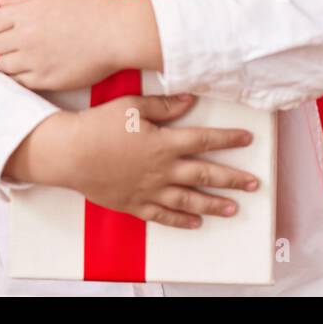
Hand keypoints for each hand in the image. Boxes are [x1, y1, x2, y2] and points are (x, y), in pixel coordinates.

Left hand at [0, 0, 161, 91]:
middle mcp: (25, 37)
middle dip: (6, 42)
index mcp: (26, 13)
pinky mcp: (46, 80)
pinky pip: (19, 82)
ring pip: (3, 66)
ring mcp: (34, 61)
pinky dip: (23, 77)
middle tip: (22, 42)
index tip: (14, 26)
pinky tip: (35, 70)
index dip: (3, 23)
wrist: (117, 32)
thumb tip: (2, 2)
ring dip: (12, 61)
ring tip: (28, 58)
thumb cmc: (91, 6)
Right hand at [59, 93, 260, 228]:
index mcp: (164, 142)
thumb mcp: (133, 106)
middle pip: (205, 174)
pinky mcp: (134, 204)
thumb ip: (164, 105)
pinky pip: (162, 216)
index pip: (205, 139)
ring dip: (214, 204)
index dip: (229, 139)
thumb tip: (190, 100)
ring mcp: (149, 190)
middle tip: (254, 184)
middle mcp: (161, 169)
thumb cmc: (98, 126)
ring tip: (233, 209)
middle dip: (232, 179)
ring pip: (189, 200)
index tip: (248, 140)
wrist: (68, 154)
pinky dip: (181, 221)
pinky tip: (196, 223)